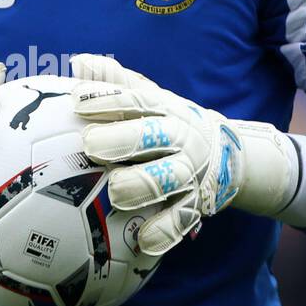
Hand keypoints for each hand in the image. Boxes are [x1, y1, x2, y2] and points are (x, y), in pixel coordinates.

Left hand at [69, 54, 297, 255]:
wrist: (228, 153)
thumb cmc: (170, 124)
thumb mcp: (152, 97)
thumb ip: (117, 82)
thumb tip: (78, 62)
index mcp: (165, 109)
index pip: (136, 99)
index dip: (108, 99)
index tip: (76, 101)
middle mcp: (180, 138)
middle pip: (154, 135)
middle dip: (124, 138)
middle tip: (91, 144)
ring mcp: (191, 170)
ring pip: (170, 177)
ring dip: (144, 184)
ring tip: (117, 192)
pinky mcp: (197, 202)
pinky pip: (182, 218)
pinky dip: (166, 230)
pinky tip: (145, 242)